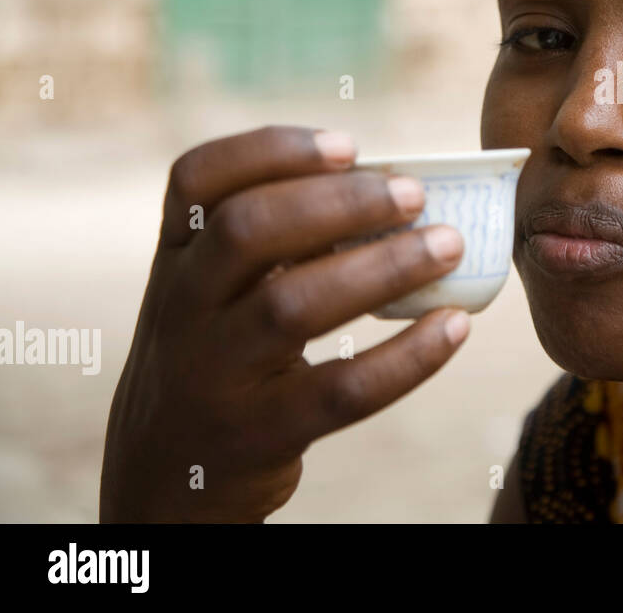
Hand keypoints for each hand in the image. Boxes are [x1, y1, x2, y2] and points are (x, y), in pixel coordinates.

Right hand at [100, 125, 468, 521]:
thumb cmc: (220, 354)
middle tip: (415, 194)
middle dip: (339, 202)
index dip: (270, 151)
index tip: (349, 146)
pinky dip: (406, 356)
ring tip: (449, 246)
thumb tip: (393, 188)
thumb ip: (273, 240)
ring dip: (383, 267)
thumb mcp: (214, 292)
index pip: (196, 180)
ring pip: (292, 307)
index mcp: (177, 256)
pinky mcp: (259, 433)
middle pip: (247, 232)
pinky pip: (340, 390)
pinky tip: (454, 327)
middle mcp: (182, 307)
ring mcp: (214, 373)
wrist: (168, 477)